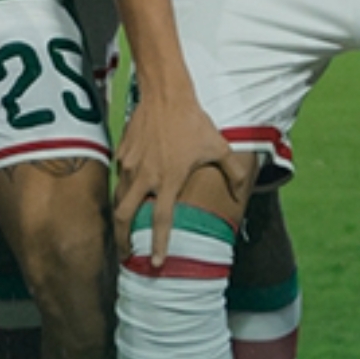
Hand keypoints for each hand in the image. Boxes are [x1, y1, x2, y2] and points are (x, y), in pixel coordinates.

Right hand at [112, 79, 235, 267]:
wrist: (165, 94)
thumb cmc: (193, 122)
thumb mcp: (219, 147)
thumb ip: (233, 173)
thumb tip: (241, 194)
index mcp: (168, 180)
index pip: (160, 221)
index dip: (158, 245)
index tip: (156, 264)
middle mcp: (144, 177)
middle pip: (123, 217)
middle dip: (123, 240)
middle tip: (128, 254)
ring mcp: (129, 165)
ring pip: (118, 199)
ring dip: (120, 217)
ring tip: (125, 230)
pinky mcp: (121, 154)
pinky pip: (119, 178)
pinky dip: (123, 191)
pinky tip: (130, 194)